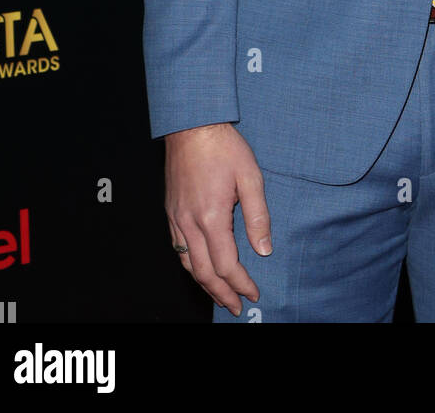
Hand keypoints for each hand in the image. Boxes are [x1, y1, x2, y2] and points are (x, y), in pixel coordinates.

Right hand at [165, 121, 270, 316]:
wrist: (191, 126)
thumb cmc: (223, 147)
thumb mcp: (250, 176)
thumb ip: (258, 215)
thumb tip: (263, 249)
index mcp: (211, 217)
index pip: (226, 264)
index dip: (241, 283)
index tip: (253, 293)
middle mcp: (189, 222)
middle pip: (204, 272)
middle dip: (222, 294)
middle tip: (236, 307)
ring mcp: (177, 218)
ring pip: (187, 263)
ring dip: (204, 284)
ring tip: (220, 295)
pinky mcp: (171, 211)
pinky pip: (178, 247)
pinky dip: (190, 265)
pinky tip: (199, 268)